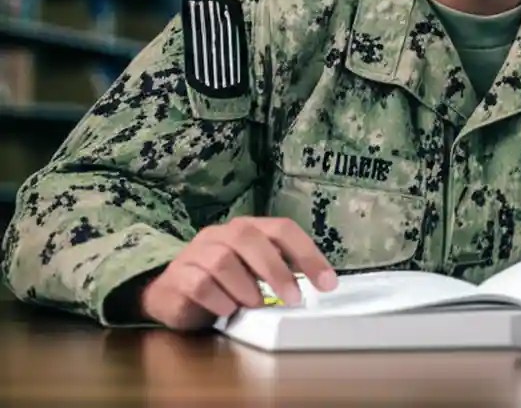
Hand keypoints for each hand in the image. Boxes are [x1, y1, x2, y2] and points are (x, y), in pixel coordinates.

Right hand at [138, 217, 338, 329]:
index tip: (328, 283)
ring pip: (223, 262)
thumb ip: (280, 270)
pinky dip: (220, 301)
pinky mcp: (178, 277)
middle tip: (294, 299)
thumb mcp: (254, 272)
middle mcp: (220, 235)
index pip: (282, 229)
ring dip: (246, 288)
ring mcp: (196, 253)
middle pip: (249, 239)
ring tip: (256, 306)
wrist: (171, 294)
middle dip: (277, 270)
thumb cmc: (223, 283)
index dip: (308, 254)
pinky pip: (201, 285)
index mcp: (247, 228)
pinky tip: (228, 311)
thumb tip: (318, 286)